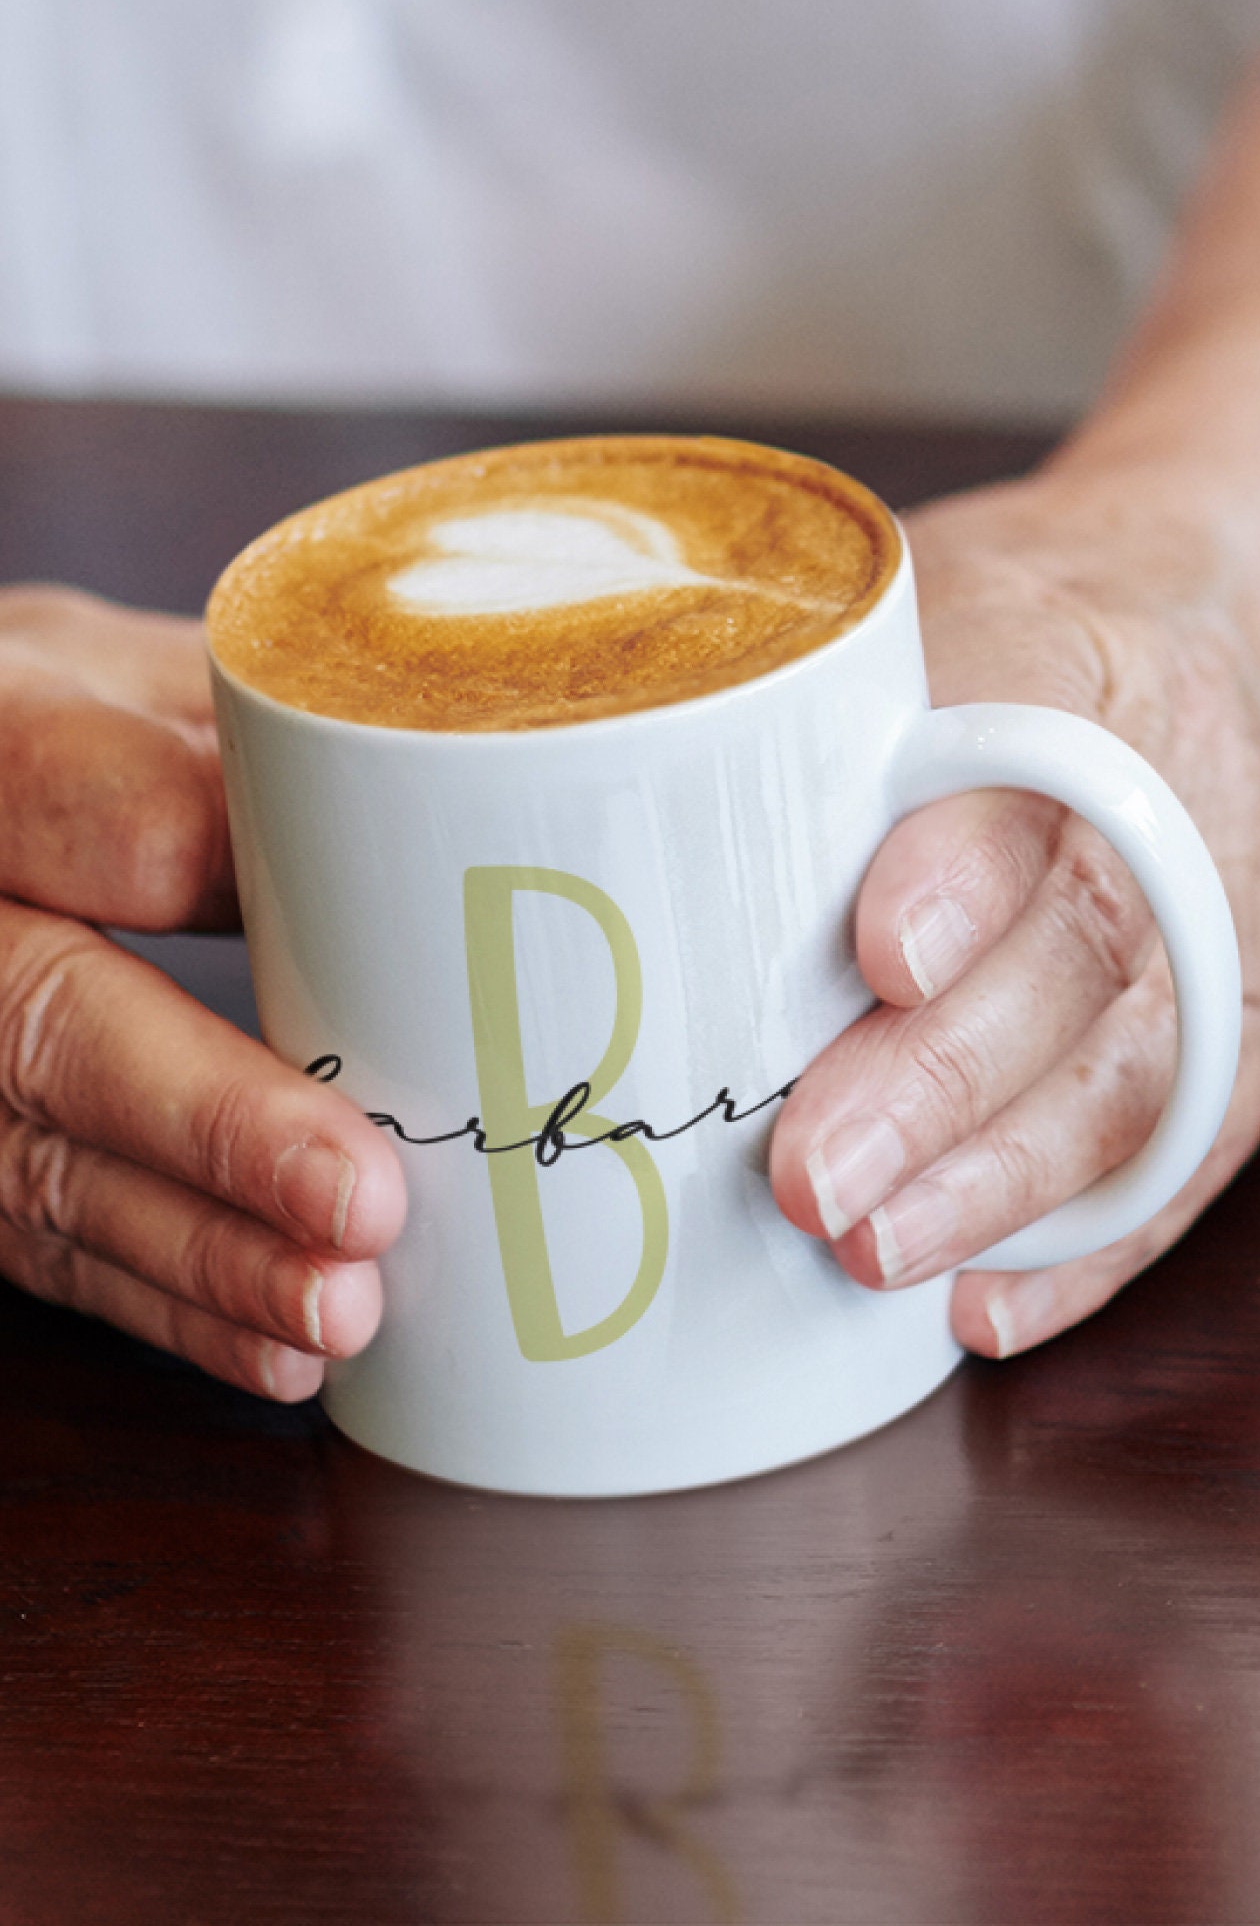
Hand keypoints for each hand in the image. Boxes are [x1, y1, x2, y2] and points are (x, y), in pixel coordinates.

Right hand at [0, 588, 401, 1394]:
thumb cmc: (98, 717)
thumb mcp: (161, 680)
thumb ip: (259, 742)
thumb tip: (441, 806)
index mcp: (7, 750)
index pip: (81, 801)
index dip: (202, 876)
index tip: (357, 934)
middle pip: (52, 1039)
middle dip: (216, 1131)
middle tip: (364, 1197)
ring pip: (52, 1174)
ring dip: (208, 1258)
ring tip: (341, 1308)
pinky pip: (55, 1242)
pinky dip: (173, 1307)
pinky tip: (279, 1354)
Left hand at [769, 476, 1259, 1358]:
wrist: (1227, 620)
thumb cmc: (1021, 626)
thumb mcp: (921, 597)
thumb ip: (786, 694)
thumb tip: (521, 806)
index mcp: (1081, 663)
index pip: (1038, 770)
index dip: (963, 874)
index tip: (875, 952)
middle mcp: (1177, 796)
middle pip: (1085, 947)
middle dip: (948, 1076)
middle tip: (812, 1176)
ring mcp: (1233, 918)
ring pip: (1144, 1067)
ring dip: (1007, 1180)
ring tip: (876, 1258)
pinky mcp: (1252, 1016)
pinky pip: (1189, 1149)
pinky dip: (1093, 1247)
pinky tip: (987, 1308)